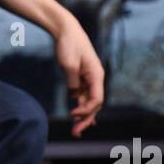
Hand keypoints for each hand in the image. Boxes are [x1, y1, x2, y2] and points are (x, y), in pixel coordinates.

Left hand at [54, 19, 105, 134]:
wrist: (66, 30)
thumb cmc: (69, 45)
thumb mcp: (68, 65)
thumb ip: (73, 83)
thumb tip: (74, 96)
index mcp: (97, 75)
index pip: (97, 99)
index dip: (86, 110)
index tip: (72, 115)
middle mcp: (96, 78)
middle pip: (95, 104)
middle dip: (86, 119)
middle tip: (75, 132)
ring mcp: (89, 78)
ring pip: (89, 101)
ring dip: (82, 115)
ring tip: (75, 129)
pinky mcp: (82, 76)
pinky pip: (84, 95)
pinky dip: (81, 106)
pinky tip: (78, 117)